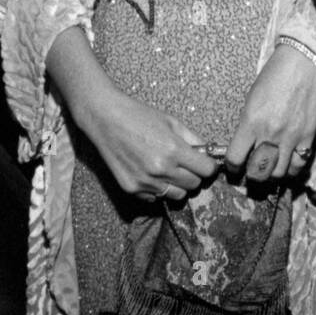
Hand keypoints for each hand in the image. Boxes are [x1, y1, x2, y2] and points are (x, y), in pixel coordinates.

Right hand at [81, 84, 220, 203]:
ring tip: (168, 170)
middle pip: (194, 185)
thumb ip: (193, 139)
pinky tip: (150, 173)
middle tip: (186, 165)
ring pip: (177, 195)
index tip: (205, 163)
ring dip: (178, 185)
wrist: (106, 119)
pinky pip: (156, 198)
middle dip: (194, 175)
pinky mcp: (132, 189)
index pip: (207, 170)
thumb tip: (209, 153)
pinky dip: (157, 189)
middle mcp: (161, 169)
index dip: (209, 166)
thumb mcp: (172, 122)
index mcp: (174, 150)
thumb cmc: (139, 116)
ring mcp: (145, 182)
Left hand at [225, 44, 315, 181]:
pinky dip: (292, 169)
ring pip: (278, 173)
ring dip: (272, 174)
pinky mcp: (308, 137)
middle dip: (252, 175)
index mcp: (251, 121)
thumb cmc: (274, 76)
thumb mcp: (251, 99)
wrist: (303, 63)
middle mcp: (270, 133)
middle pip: (257, 172)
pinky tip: (288, 164)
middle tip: (252, 171)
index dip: (232, 167)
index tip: (234, 167)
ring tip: (270, 168)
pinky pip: (299, 165)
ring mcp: (291, 137)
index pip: (235, 158)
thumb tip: (245, 146)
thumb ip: (248, 124)